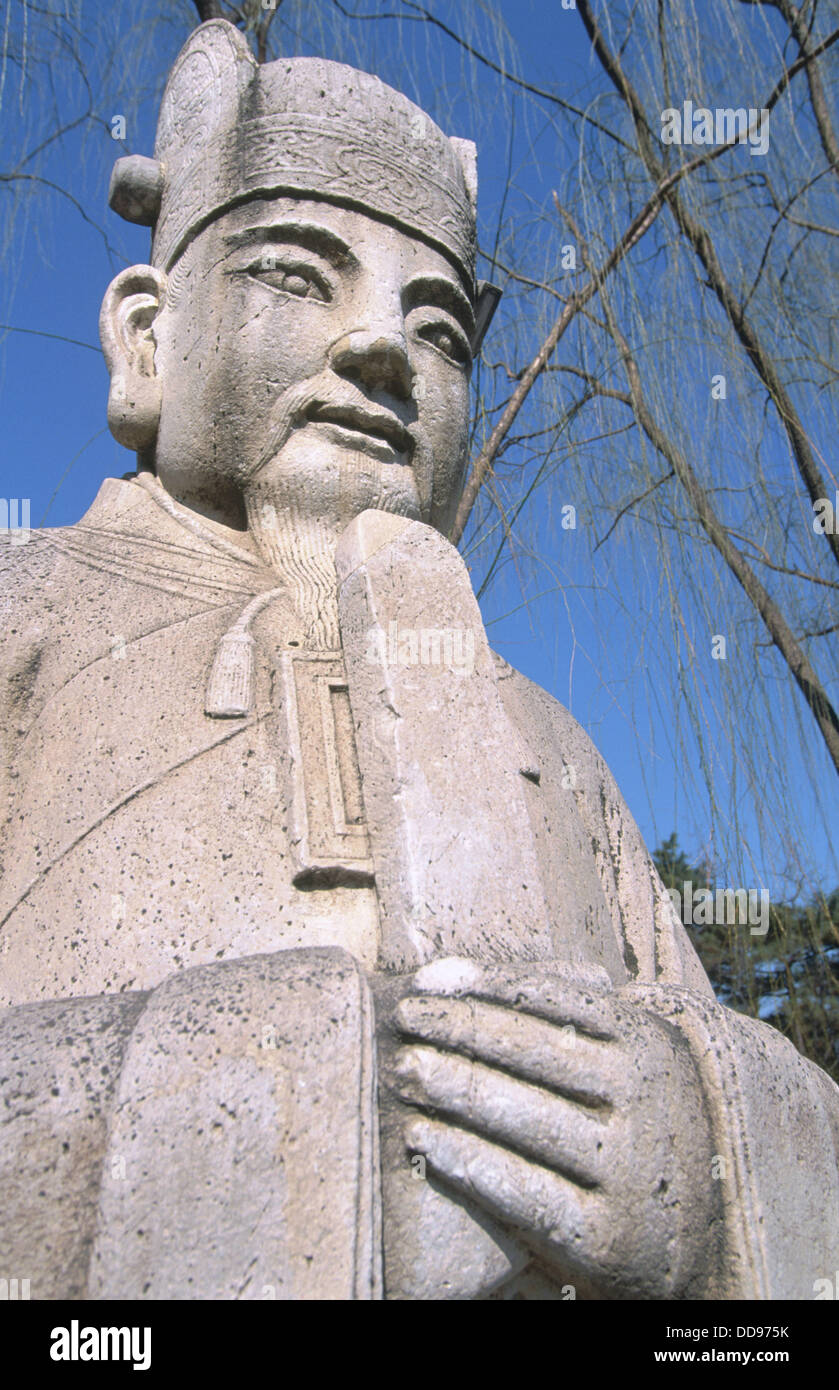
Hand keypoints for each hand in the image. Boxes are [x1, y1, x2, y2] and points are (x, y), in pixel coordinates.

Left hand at [391, 959, 718, 1298]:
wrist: (696, 1231)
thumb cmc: (629, 1118)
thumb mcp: (620, 1054)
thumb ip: (550, 1011)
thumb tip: (446, 974)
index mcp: (645, 1042)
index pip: (552, 1000)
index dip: (482, 987)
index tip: (425, 982)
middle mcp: (642, 1099)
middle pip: (532, 1052)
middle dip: (459, 1029)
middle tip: (403, 1017)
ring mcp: (627, 1169)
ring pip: (525, 1116)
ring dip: (454, 1088)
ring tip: (405, 1071)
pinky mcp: (604, 1236)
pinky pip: (523, 1190)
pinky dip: (465, 1160)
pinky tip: (423, 1139)